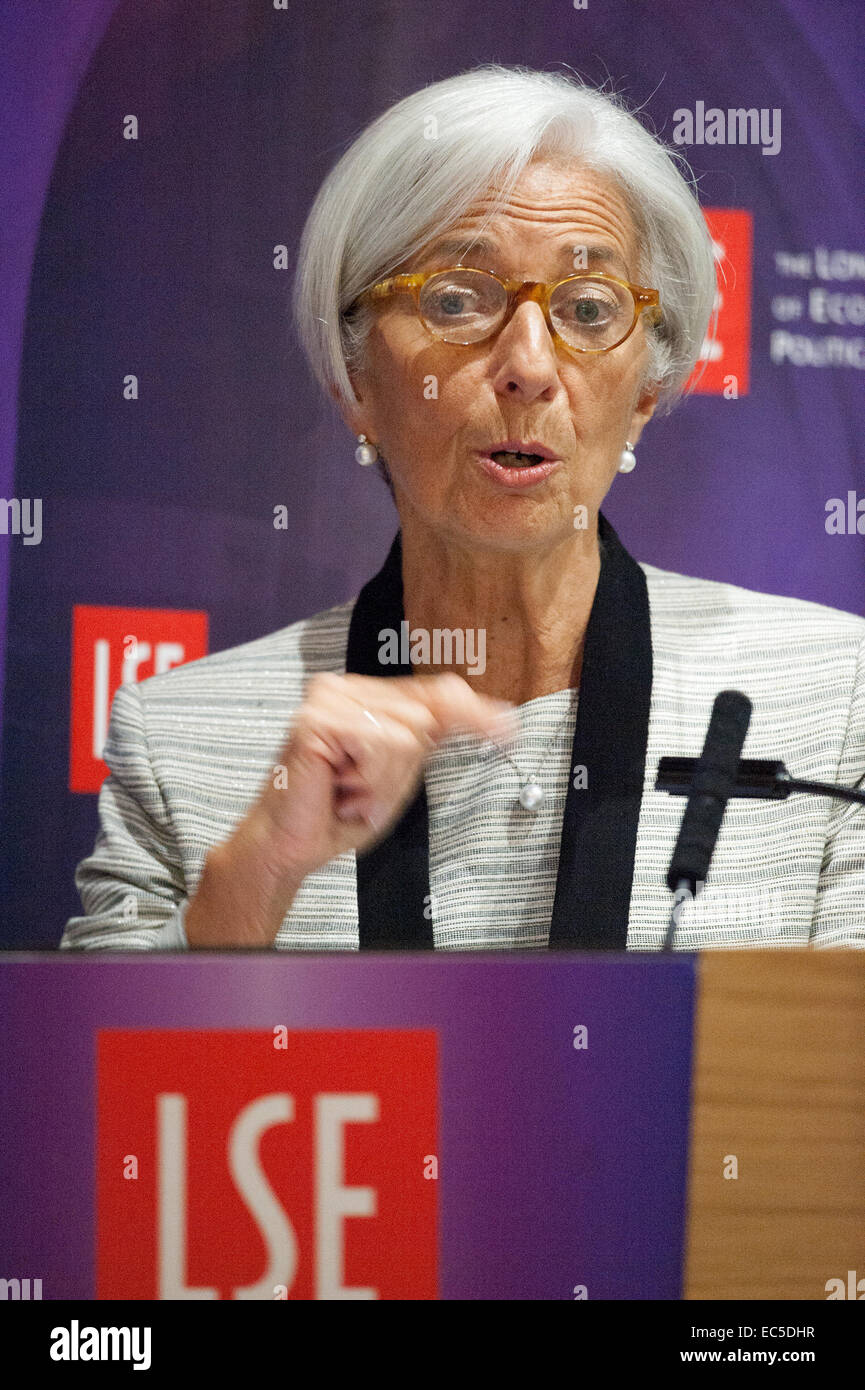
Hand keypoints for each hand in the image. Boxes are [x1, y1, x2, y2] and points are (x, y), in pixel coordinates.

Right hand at [185, 672, 514, 946]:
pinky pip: (379, 745)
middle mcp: (344, 688)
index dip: (473, 712)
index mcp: (365, 697)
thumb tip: (497, 719)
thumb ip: (433, 738)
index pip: (432, 692)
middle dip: (403, 770)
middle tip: (363, 791)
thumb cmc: (337, 811)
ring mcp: (327, 698)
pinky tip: (339, 788)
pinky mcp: (317, 719)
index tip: (508, 729)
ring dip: (384, 780)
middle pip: (424, 717)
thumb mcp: (398, 773)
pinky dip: (369, 779)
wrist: (290, 844)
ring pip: (406, 734)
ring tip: (351, 791)